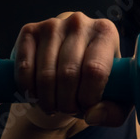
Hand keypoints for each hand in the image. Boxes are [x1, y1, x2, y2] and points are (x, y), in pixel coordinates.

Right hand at [12, 11, 131, 125]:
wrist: (69, 64)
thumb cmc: (95, 82)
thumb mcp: (115, 99)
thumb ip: (114, 112)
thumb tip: (93, 115)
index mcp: (106, 33)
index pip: (95, 70)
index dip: (88, 97)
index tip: (86, 107)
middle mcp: (79, 23)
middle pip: (68, 74)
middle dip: (66, 103)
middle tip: (68, 110)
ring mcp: (52, 25)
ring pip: (45, 74)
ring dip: (48, 100)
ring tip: (54, 106)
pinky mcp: (29, 31)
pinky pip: (24, 68)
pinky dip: (28, 89)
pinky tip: (36, 95)